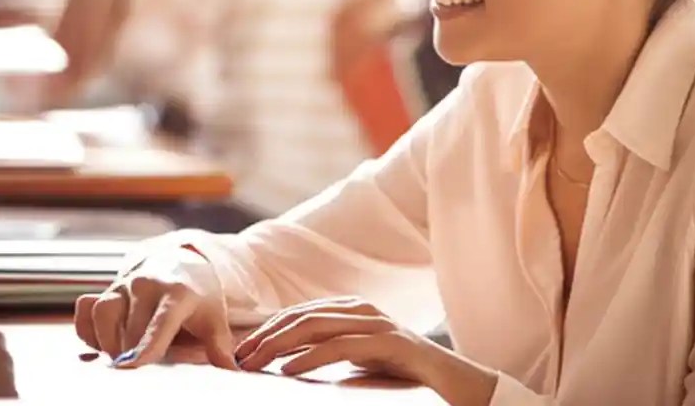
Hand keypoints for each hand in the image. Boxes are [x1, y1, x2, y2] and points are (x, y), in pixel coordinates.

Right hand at [73, 247, 236, 369]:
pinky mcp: (108, 288)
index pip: (159, 323)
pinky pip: (88, 309)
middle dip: (131, 354)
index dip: (147, 345)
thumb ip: (219, 346)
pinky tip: (99, 345)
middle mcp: (147, 284)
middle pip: (130, 327)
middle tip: (137, 373)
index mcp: (176, 293)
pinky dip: (88, 329)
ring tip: (120, 360)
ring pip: (104, 314)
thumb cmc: (198, 296)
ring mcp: (125, 284)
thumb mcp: (213, 318)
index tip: (136, 366)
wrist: (181, 261)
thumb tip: (233, 371)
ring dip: (107, 342)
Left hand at [234, 297, 497, 405]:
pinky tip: (289, 368)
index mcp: (351, 311)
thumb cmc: (405, 377)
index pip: (297, 314)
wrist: (456, 384)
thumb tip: (287, 363)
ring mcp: (377, 323)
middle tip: (238, 358)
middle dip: (265, 336)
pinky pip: (341, 346)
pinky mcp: (389, 342)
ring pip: (315, 326)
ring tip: (254, 363)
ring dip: (278, 345)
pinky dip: (310, 356)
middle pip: (300, 316)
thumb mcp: (360, 362)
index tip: (240, 350)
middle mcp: (361, 310)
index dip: (266, 330)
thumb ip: (331, 354)